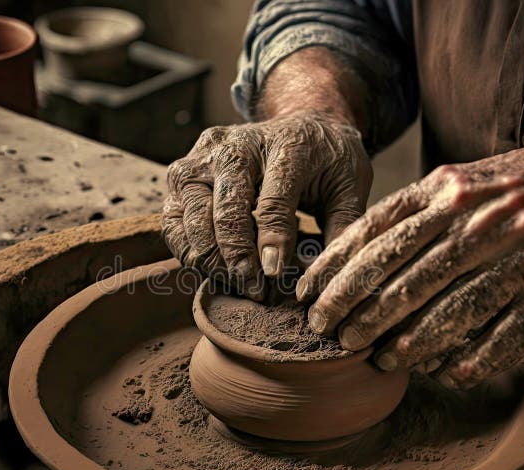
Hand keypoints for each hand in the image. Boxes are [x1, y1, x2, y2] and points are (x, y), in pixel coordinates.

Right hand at [161, 111, 371, 298]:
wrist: (300, 125)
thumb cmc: (326, 159)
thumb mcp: (350, 185)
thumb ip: (342, 227)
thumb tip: (324, 278)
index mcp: (285, 144)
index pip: (273, 201)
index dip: (272, 243)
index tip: (273, 276)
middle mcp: (234, 145)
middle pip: (224, 210)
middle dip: (237, 259)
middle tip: (257, 291)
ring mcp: (201, 157)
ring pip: (190, 219)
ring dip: (211, 261)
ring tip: (238, 283)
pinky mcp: (181, 174)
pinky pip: (173, 222)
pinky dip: (189, 251)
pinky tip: (215, 269)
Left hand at [297, 134, 523, 387]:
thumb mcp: (465, 176)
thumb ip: (416, 208)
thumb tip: (354, 250)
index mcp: (452, 188)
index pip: (375, 234)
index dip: (334, 270)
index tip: (308, 296)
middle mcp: (481, 221)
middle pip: (400, 279)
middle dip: (357, 313)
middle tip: (332, 336)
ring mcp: (519, 259)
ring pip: (445, 315)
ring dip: (405, 345)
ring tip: (379, 360)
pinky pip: (499, 340)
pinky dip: (464, 363)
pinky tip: (441, 373)